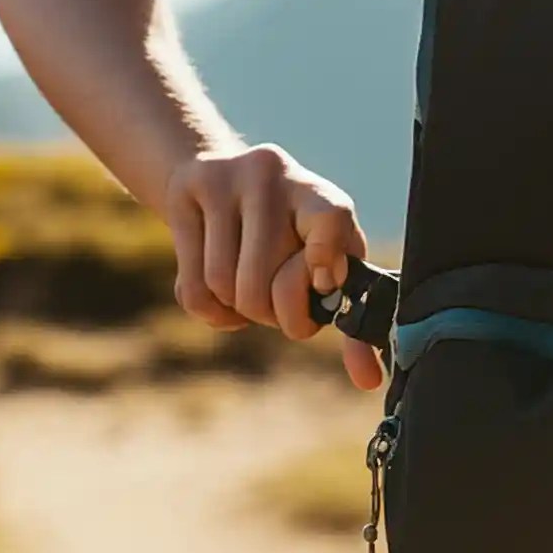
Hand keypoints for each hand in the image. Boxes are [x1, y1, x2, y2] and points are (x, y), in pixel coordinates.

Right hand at [163, 143, 382, 389]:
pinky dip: (212, 312)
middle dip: (269, 313)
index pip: (331, 220)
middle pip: (262, 285)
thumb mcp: (327, 262)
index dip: (326, 256)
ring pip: (224, 287)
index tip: (324, 282)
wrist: (222, 173)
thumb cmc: (292, 236)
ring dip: (238, 311)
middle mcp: (274, 177)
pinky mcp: (184, 192)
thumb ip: (349, 318)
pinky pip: (193, 286)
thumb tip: (368, 379)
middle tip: (276, 301)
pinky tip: (223, 294)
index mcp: (320, 195)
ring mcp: (225, 178)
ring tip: (251, 290)